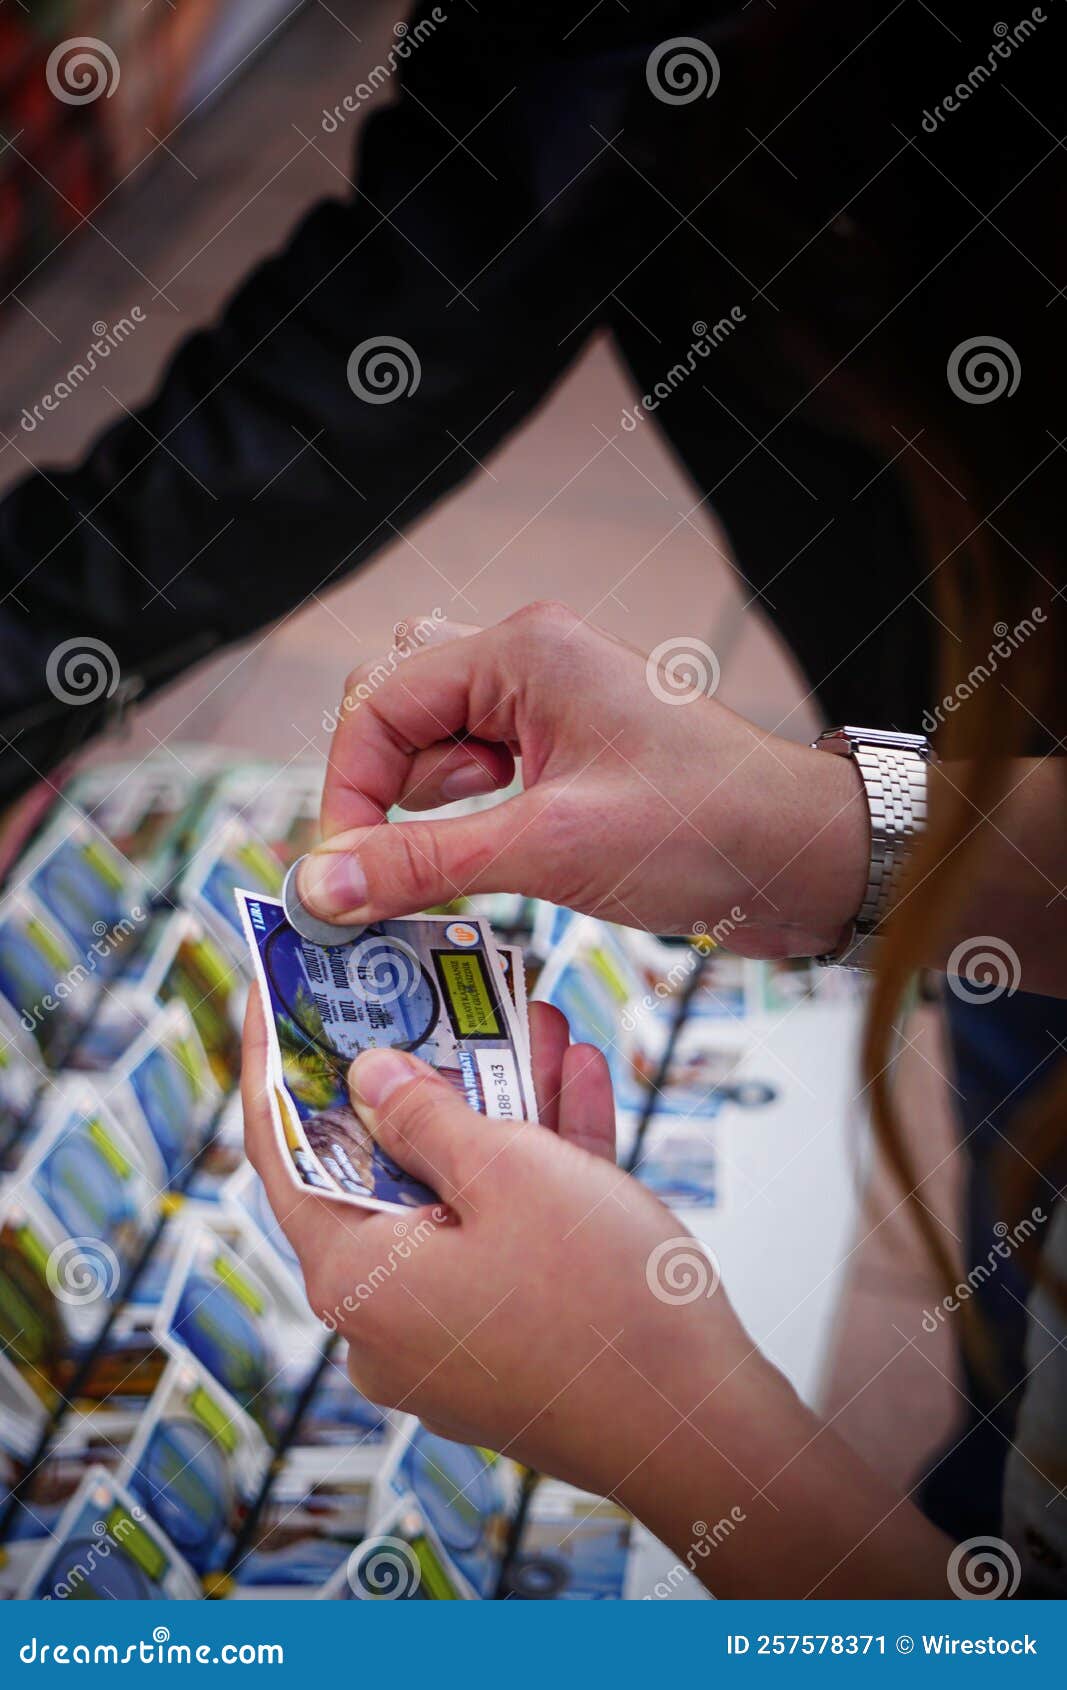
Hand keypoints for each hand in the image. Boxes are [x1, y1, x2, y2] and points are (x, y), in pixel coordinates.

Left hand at [241, 994, 953, 1597]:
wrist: (707, 1431)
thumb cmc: (602, 1303)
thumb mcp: (509, 1173)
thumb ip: (425, 1115)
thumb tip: (369, 1078)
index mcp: (355, 1276)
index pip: (282, 1148)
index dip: (276, 1058)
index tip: (282, 988)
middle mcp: (387, 1314)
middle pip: (380, 1166)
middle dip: (423, 1071)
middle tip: (432, 995)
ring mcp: (452, 1332)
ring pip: (457, 1193)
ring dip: (497, 1106)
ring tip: (531, 1020)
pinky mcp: (514, 1341)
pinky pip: (507, 1234)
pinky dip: (537, 1166)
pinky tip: (576, 1081)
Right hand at [298, 602, 868, 957]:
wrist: (807, 860)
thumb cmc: (709, 827)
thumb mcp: (550, 848)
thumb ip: (426, 861)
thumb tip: (324, 881)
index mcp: (524, 653)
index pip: (382, 703)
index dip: (348, 790)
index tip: (339, 871)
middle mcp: (531, 667)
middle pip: (400, 716)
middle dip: (379, 796)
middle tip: (374, 875)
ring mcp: (550, 711)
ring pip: (436, 750)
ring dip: (421, 813)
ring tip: (447, 868)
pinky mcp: (567, 758)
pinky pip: (480, 779)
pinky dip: (461, 826)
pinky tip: (478, 866)